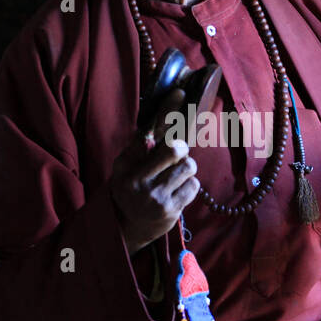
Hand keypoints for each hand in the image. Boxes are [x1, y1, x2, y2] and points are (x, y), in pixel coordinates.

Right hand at [109, 88, 199, 254]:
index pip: (149, 132)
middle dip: (180, 149)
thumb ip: (140, 147)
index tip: (179, 93)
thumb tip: (160, 120)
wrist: (128, 227)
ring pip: (188, 166)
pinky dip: (189, 186)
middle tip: (175, 157)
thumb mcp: (126, 167)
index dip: (166, 111)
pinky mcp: (171, 210)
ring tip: (173, 179)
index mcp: (126, 164)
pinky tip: (176, 193)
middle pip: (174, 148)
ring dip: (186, 170)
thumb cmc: (131, 189)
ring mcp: (155, 196)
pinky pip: (194, 186)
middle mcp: (138, 179)